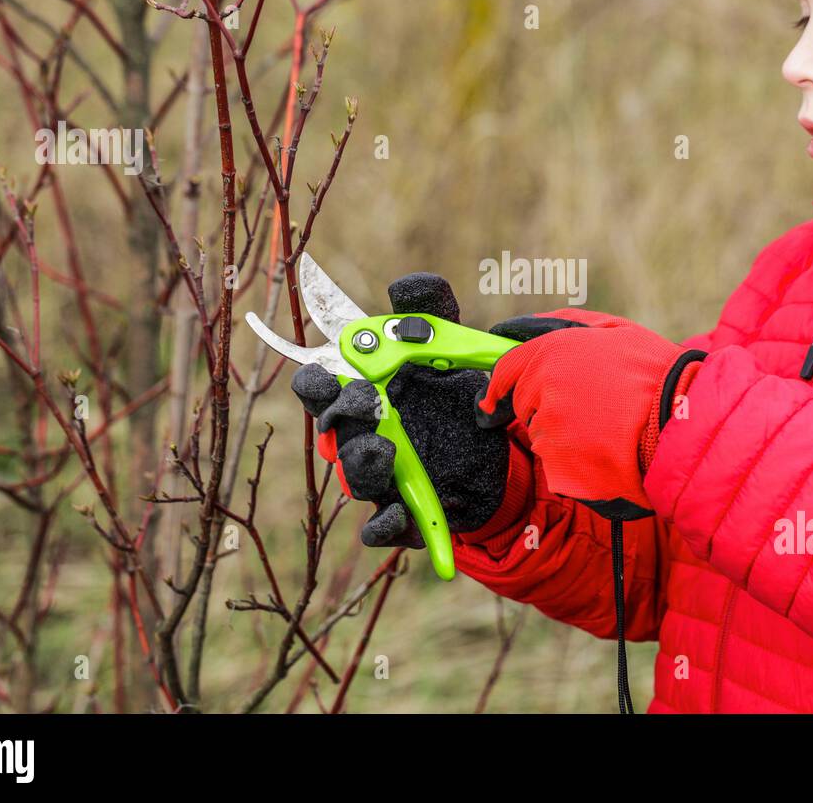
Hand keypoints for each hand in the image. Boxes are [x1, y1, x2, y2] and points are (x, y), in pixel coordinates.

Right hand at [291, 272, 511, 547]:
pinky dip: (389, 521)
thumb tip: (403, 286)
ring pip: (353, 476)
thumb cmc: (456, 401)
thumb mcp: (452, 354)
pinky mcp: (404, 514)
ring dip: (364, 461)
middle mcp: (362, 435)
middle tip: (364, 398)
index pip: (320, 385)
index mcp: (363, 393)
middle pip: (331, 430)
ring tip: (384, 449)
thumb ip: (431, 317)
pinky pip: (382, 526)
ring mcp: (380, 477)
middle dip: (342, 413)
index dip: (315, 379)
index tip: (325, 369)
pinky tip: (402, 510)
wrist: (496, 458)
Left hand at [476, 309, 706, 520]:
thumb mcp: (618, 330)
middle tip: (590, 410)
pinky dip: (576, 463)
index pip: (506, 372)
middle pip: (525, 407)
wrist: (684, 421)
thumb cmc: (657, 373)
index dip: (499, 387)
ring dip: (565, 437)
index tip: (493, 400)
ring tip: (607, 430)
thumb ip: (570, 323)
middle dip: (547, 409)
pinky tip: (606, 452)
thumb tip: (531, 326)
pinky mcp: (559, 464)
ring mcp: (549, 428)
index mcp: (552, 352)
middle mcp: (543, 388)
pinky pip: (558, 465)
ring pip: (543, 437)